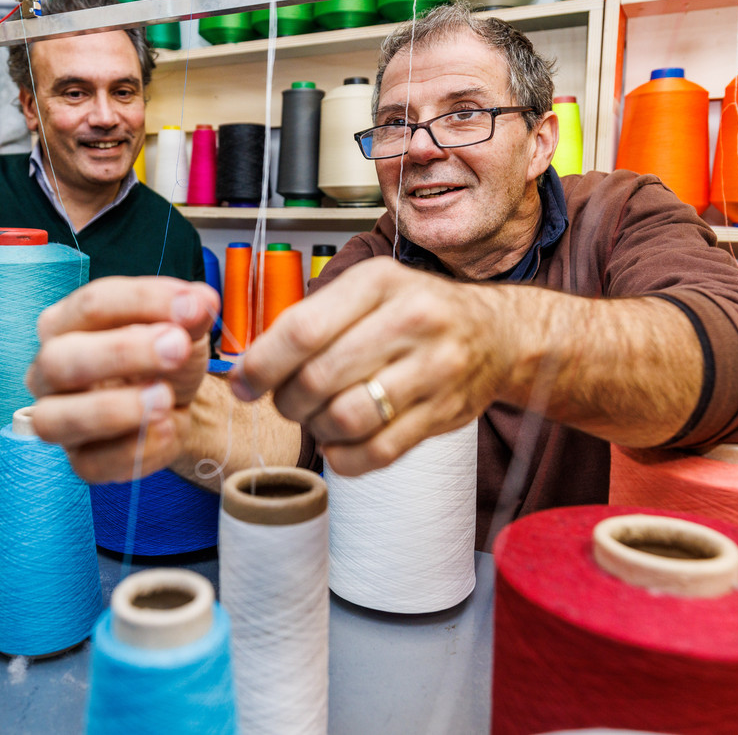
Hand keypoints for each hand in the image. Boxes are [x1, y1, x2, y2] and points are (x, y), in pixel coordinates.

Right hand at [26, 277, 219, 482]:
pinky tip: (169, 429)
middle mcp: (49, 369)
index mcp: (66, 322)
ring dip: (113, 410)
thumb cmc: (163, 355)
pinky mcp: (79, 460)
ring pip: (56, 420)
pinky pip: (93, 463)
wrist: (174, 400)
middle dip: (120, 353)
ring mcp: (57, 417)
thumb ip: (188, 313)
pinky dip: (135, 450)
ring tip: (165, 399)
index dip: (144, 302)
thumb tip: (199, 301)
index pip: (92, 305)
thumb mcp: (182, 327)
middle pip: (59, 360)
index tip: (194, 306)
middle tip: (177, 348)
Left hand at [230, 257, 508, 475]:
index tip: (241, 382)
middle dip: (286, 400)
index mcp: (380, 281)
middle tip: (285, 401)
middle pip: (318, 378)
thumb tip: (249, 367)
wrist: (496, 334)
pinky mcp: (445, 413)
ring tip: (316, 419)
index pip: (302, 329)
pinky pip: (377, 452)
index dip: (261, 364)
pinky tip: (340, 441)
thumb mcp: (369, 290)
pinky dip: (344, 456)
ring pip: (346, 418)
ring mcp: (433, 369)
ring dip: (316, 428)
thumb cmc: (417, 312)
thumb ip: (313, 320)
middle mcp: (411, 320)